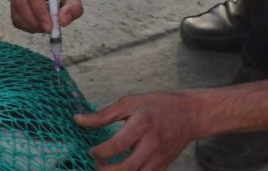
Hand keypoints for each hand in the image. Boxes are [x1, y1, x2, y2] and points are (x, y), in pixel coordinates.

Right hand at [9, 0, 82, 33]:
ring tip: (45, 26)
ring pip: (16, 9)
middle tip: (48, 30)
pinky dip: (26, 24)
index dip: (40, 12)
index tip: (50, 27)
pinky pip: (14, 15)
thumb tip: (63, 21)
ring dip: (30, 24)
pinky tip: (38, 24)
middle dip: (34, 21)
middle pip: (21, 2)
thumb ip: (73, 7)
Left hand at [74, 90, 209, 169]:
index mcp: (141, 125)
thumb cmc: (159, 106)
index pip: (117, 145)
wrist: (190, 115)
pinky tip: (122, 170)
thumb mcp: (130, 102)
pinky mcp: (164, 166)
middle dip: (106, 170)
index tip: (92, 151)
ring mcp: (159, 158)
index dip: (100, 152)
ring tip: (108, 169)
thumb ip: (103, 114)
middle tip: (97, 164)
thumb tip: (78, 120)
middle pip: (126, 168)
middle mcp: (151, 144)